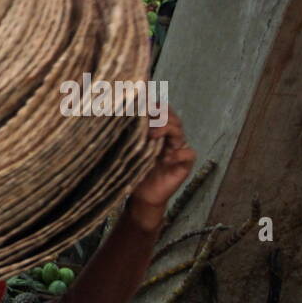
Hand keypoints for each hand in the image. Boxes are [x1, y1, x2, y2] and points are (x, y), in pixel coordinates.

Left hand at [129, 106, 194, 227]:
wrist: (142, 196)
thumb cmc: (133, 171)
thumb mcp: (127, 151)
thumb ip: (126, 135)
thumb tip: (112, 116)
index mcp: (157, 131)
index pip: (161, 111)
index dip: (154, 106)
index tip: (140, 106)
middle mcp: (170, 138)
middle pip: (172, 118)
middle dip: (161, 116)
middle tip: (146, 120)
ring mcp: (179, 149)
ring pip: (180, 132)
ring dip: (167, 130)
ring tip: (153, 134)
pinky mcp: (185, 164)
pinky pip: (189, 153)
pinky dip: (179, 153)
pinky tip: (167, 157)